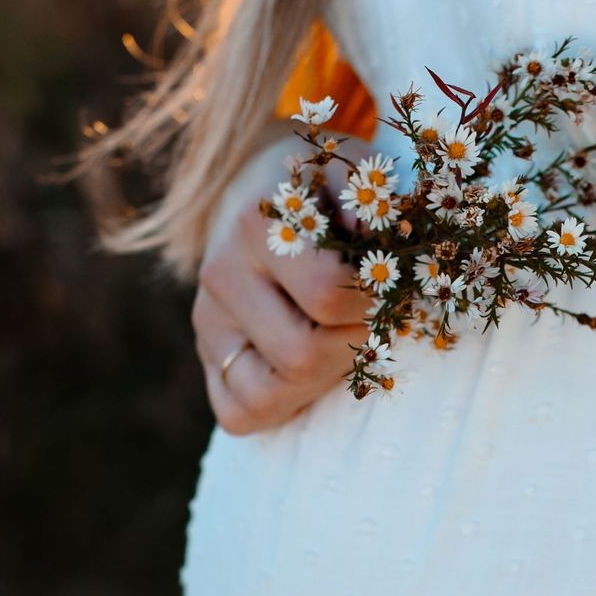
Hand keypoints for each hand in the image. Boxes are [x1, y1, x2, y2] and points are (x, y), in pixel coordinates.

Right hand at [193, 137, 372, 433]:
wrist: (270, 203)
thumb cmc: (330, 198)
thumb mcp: (354, 180)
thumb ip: (369, 197)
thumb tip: (369, 230)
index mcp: (258, 225)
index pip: (329, 297)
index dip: (373, 304)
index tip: (390, 290)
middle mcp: (220, 275)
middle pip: (300, 357)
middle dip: (351, 348)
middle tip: (369, 325)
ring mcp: (206, 322)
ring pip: (266, 396)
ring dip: (320, 383)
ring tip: (342, 348)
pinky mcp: (205, 359)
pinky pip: (239, 415)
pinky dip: (282, 408)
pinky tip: (310, 373)